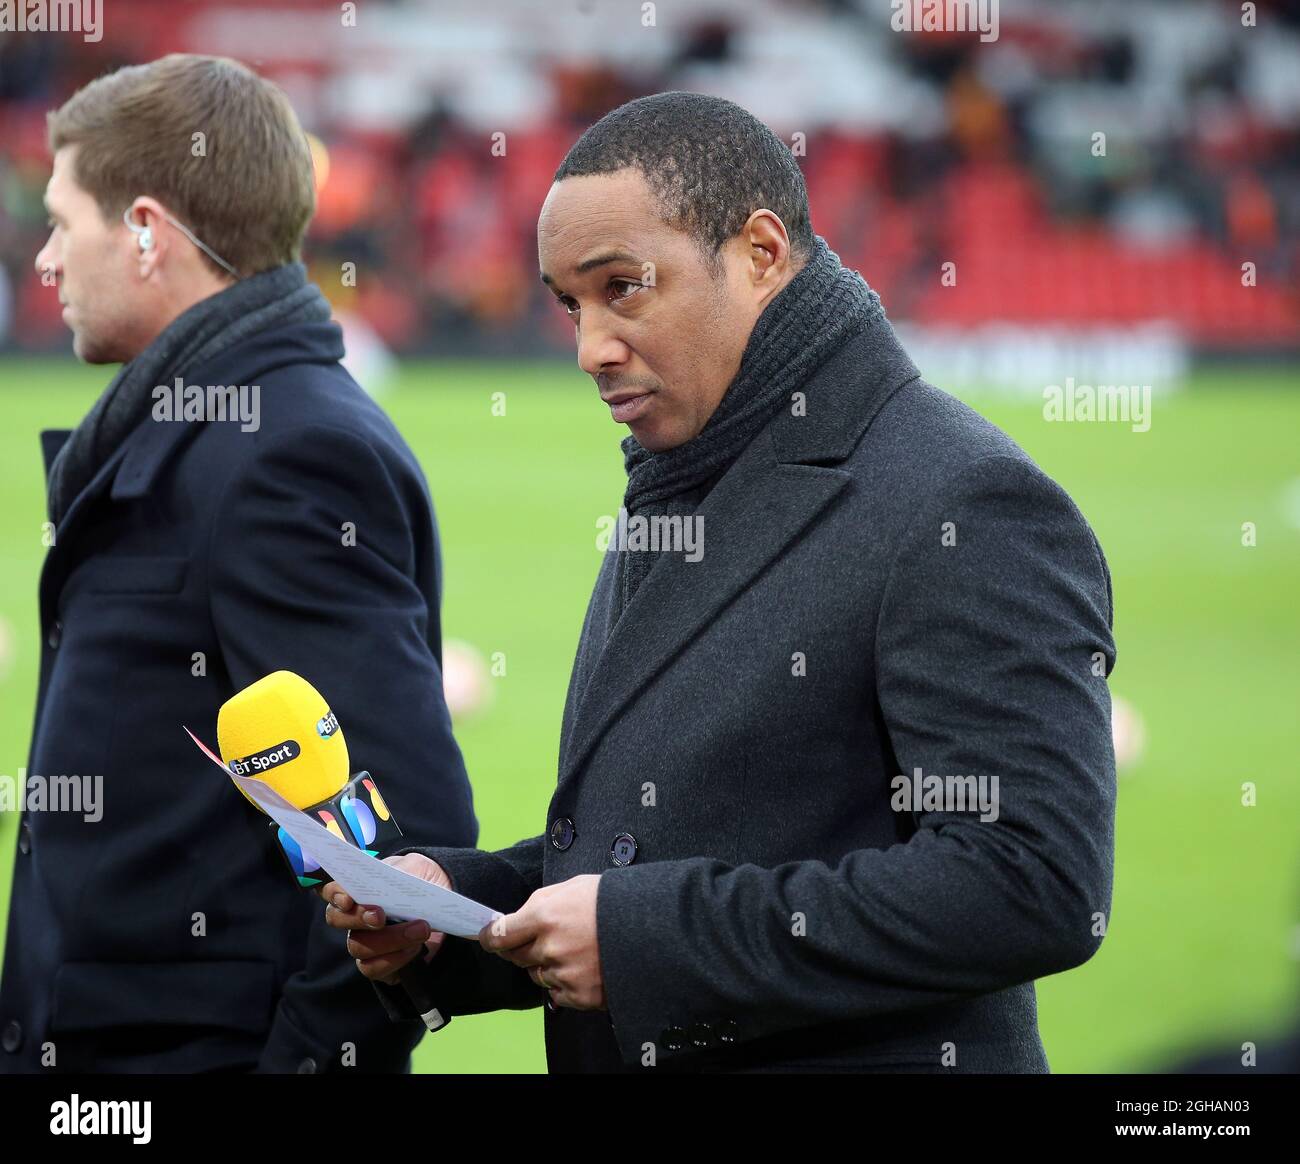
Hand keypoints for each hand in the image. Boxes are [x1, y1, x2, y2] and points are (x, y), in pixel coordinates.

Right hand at [318, 854, 451, 984]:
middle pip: (336, 920)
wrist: (443, 910)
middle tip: (380, 917)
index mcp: (358, 889)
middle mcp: (353, 917)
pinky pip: (373, 969)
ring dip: (389, 939)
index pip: (332, 890)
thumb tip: (396, 877)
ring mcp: (364, 942)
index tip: (348, 899)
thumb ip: (403, 869)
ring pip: (357, 947)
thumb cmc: (422, 884)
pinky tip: (414, 948)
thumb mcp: (416, 868)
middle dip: (357, 918)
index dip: (334, 894)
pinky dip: (395, 959)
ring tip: (419, 929)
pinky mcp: (379, 965)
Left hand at [479, 874, 604, 1010]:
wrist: (655, 925)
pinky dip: (564, 984)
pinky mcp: (581, 994)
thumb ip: (541, 903)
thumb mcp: (574, 886)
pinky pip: (557, 995)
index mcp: (544, 915)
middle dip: (523, 949)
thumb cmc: (615, 900)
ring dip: (547, 966)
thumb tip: (517, 920)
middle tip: (544, 940)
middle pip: (516, 957)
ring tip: (576, 950)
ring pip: (538, 975)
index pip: (499, 935)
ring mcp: (565, 973)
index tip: (488, 939)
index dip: (491, 938)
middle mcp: (549, 947)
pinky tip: (584, 967)